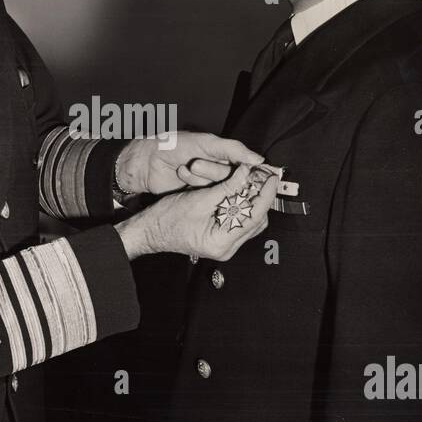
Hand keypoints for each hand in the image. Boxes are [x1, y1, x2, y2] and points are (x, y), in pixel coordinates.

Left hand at [114, 132, 265, 196]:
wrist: (146, 162)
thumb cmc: (173, 145)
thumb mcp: (205, 142)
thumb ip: (232, 150)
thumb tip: (258, 159)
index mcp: (223, 154)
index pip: (245, 166)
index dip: (248, 171)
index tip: (252, 176)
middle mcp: (217, 170)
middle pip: (230, 179)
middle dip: (213, 172)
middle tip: (196, 164)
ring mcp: (206, 184)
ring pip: (217, 189)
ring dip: (201, 179)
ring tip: (185, 167)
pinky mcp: (196, 197)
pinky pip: (205, 198)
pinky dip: (195, 189)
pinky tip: (184, 178)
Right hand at [115, 163, 277, 261]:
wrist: (150, 230)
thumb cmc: (166, 219)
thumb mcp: (199, 199)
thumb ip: (227, 187)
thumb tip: (247, 174)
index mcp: (222, 242)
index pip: (254, 216)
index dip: (265, 195)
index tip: (270, 178)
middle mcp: (226, 247)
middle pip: (256, 219)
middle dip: (260, 196)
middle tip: (261, 176)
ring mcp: (225, 244)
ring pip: (250, 220)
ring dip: (251, 200)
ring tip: (251, 181)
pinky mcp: (222, 238)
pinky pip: (239, 221)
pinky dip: (241, 205)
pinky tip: (239, 191)